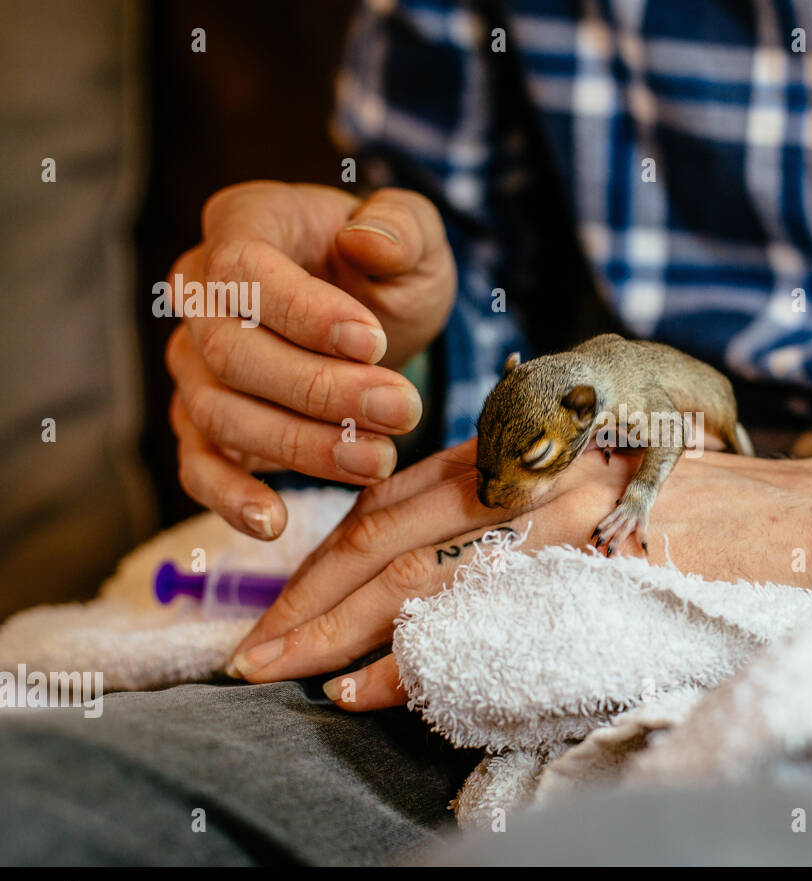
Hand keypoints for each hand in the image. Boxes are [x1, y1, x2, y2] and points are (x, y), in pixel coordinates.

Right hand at [164, 181, 455, 538]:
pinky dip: (229, 497)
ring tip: (378, 460)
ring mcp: (194, 362)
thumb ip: (401, 228)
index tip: (373, 342)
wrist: (376, 319)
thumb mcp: (415, 238)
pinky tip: (274, 522)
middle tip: (402, 410)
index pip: (245, 270)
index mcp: (244, 225)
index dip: (304, 313)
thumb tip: (365, 242)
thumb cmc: (389, 270)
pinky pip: (197, 463)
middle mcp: (200, 292)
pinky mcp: (204, 422)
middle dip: (320, 390)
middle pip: (231, 351)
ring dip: (299, 444)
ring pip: (218, 412)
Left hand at [225, 442, 811, 707]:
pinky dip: (416, 650)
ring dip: (338, 625)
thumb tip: (435, 607)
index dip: (330, 558)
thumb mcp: (611, 503)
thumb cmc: (724, 516)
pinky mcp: (601, 553)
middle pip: (389, 527)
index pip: (399, 498)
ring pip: (420, 562)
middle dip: (308, 596)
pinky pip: (487, 604)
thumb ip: (529, 531)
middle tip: (251, 653)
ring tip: (282, 674)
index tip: (284, 611)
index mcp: (535, 450)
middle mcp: (538, 467)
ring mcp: (565, 507)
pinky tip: (366, 687)